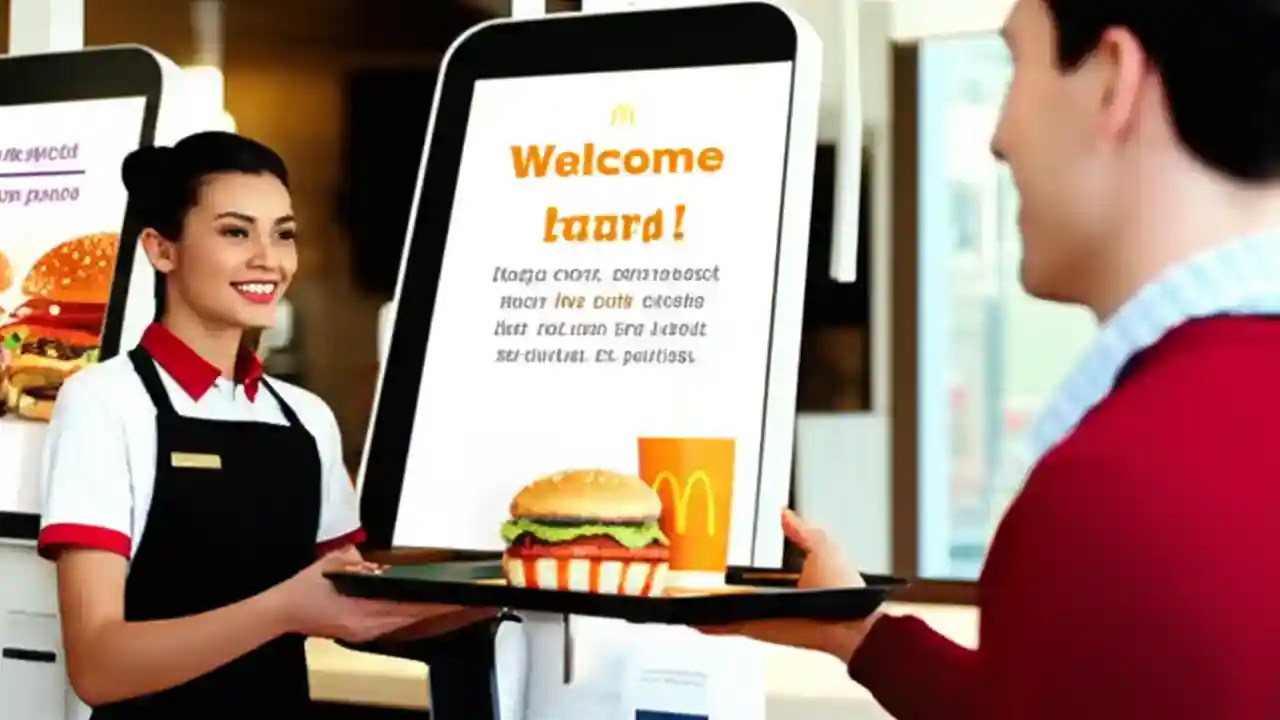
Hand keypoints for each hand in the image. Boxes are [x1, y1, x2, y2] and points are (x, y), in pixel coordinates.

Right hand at [270, 547, 490, 643]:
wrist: (281, 612)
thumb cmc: (303, 588)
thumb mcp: (331, 564)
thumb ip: (356, 560)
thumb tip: (376, 564)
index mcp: (362, 609)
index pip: (409, 606)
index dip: (436, 604)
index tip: (459, 599)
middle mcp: (368, 625)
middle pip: (414, 617)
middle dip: (443, 609)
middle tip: (471, 601)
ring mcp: (366, 632)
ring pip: (407, 622)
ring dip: (430, 613)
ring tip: (456, 604)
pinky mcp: (362, 632)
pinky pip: (395, 624)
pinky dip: (412, 615)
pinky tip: (424, 608)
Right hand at [697, 509, 876, 662]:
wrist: (848, 623)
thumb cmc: (843, 587)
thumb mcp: (823, 546)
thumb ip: (802, 531)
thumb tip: (784, 512)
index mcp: (786, 577)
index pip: (754, 566)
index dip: (734, 558)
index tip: (713, 547)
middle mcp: (771, 596)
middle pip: (733, 588)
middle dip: (711, 582)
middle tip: (686, 570)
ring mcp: (761, 613)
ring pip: (725, 607)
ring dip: (705, 603)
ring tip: (679, 593)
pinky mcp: (758, 628)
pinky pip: (730, 626)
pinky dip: (712, 625)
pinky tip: (693, 618)